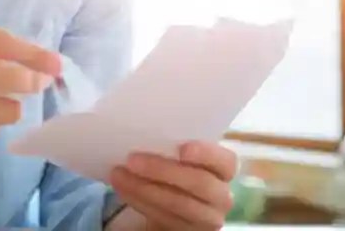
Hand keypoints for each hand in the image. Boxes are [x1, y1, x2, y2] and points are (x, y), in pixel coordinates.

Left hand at [108, 141, 236, 229]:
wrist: (169, 202)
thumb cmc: (174, 167)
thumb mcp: (177, 154)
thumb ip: (171, 144)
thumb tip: (141, 127)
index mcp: (223, 169)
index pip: (226, 161)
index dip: (207, 154)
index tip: (182, 148)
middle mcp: (222, 196)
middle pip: (200, 183)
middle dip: (162, 170)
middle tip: (131, 159)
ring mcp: (207, 218)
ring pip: (178, 204)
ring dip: (143, 188)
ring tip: (118, 174)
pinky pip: (163, 218)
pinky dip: (139, 201)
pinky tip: (122, 189)